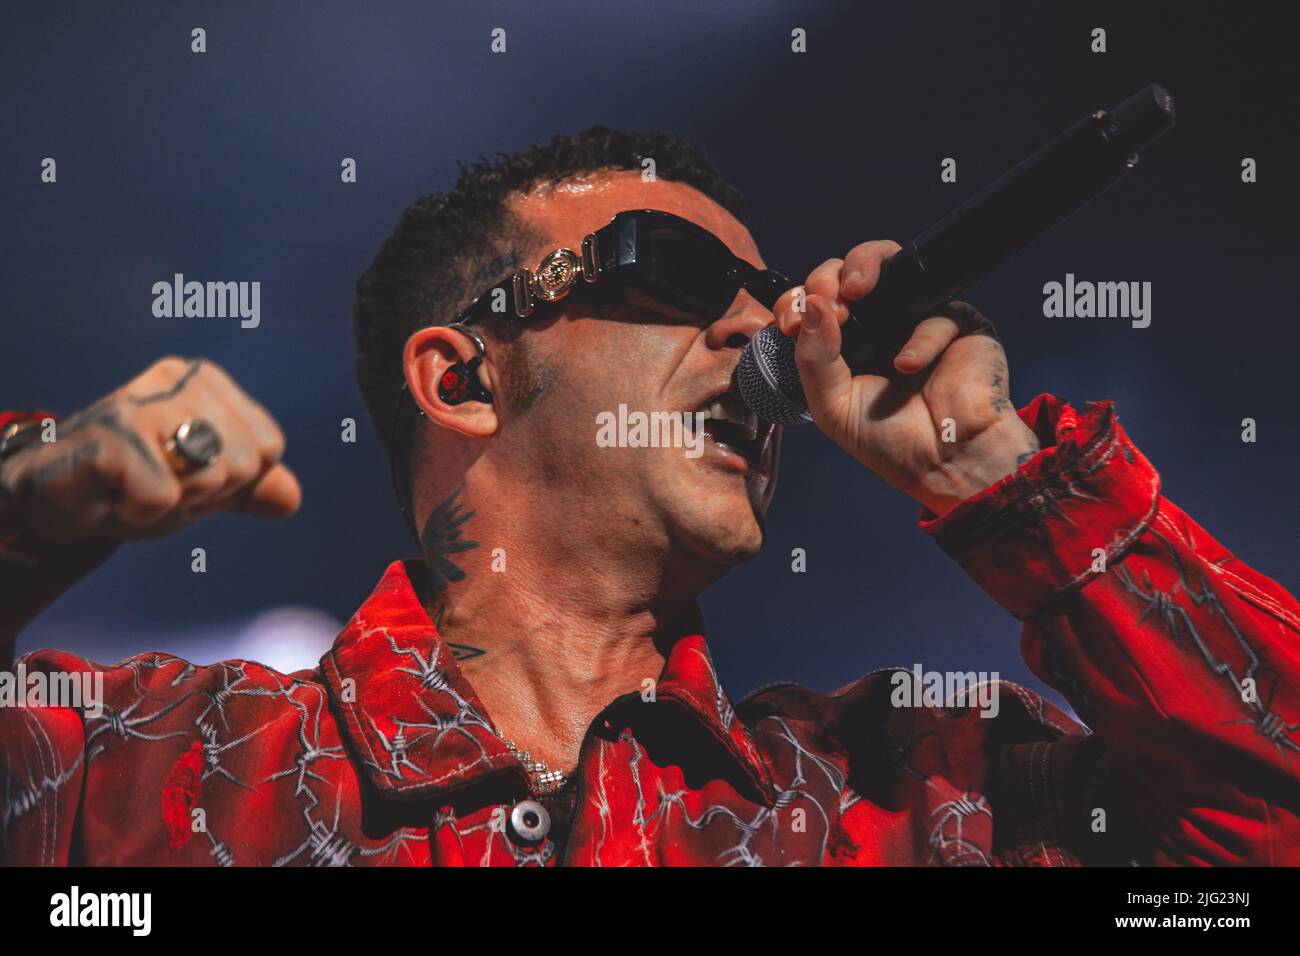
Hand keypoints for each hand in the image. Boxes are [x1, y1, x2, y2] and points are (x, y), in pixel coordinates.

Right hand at [0, 356, 300, 545]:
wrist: (54, 499)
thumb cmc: (132, 484)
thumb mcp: (204, 487)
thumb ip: (252, 488)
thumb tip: (291, 497)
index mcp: (209, 382)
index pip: (269, 447)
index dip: (233, 481)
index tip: (185, 475)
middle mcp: (178, 378)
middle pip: (245, 464)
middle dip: (204, 494)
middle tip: (156, 483)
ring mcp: (141, 401)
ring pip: (210, 476)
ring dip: (173, 504)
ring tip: (134, 487)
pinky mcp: (110, 435)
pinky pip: (162, 497)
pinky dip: (140, 513)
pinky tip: (112, 495)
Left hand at [773, 241, 1039, 515]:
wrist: (945, 464)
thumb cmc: (889, 441)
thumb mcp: (832, 405)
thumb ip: (814, 358)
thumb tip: (810, 304)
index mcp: (842, 345)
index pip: (811, 306)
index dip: (796, 302)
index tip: (789, 321)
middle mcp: (877, 326)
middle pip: (845, 273)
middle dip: (826, 276)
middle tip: (827, 301)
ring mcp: (915, 319)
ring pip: (889, 263)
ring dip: (863, 264)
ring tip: (853, 293)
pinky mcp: (958, 321)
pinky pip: (934, 309)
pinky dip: (919, 337)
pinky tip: (907, 366)